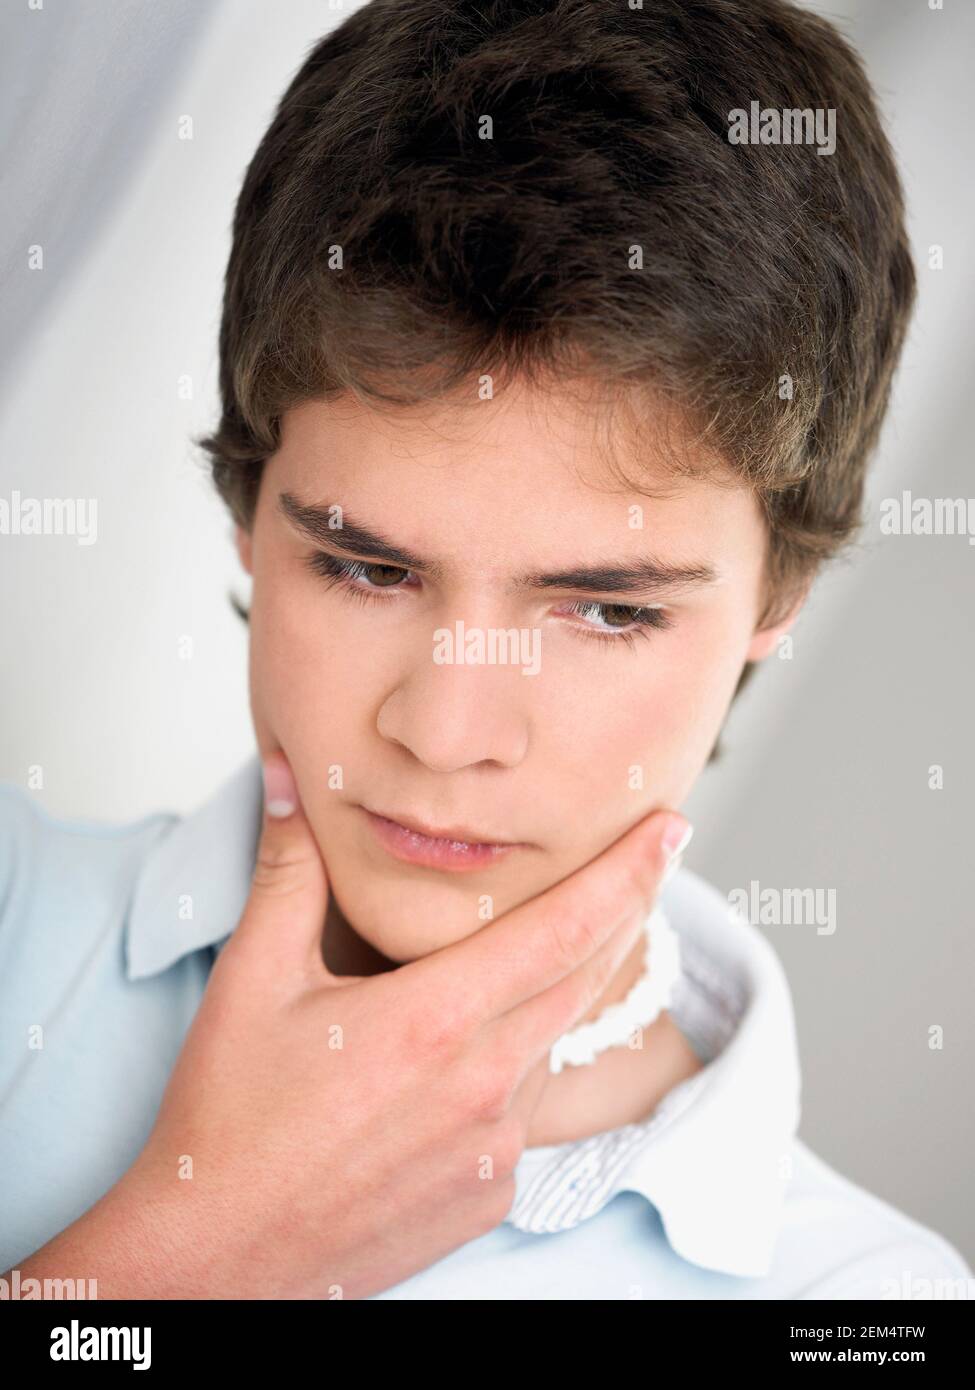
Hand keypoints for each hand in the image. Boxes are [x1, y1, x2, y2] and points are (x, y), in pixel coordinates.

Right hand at [28, 751, 689, 1299]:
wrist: (218, 1258)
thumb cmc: (229, 1120)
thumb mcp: (252, 981)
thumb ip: (290, 868)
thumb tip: (288, 776)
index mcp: (436, 1020)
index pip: (564, 929)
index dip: (627, 873)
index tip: (670, 829)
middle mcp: (483, 1085)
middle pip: (584, 979)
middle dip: (624, 914)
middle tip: (646, 863)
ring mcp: (492, 1148)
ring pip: (554, 1044)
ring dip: (566, 989)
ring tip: (552, 948)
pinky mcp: (487, 1196)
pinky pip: (525, 1111)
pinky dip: (520, 1065)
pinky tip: (478, 1052)